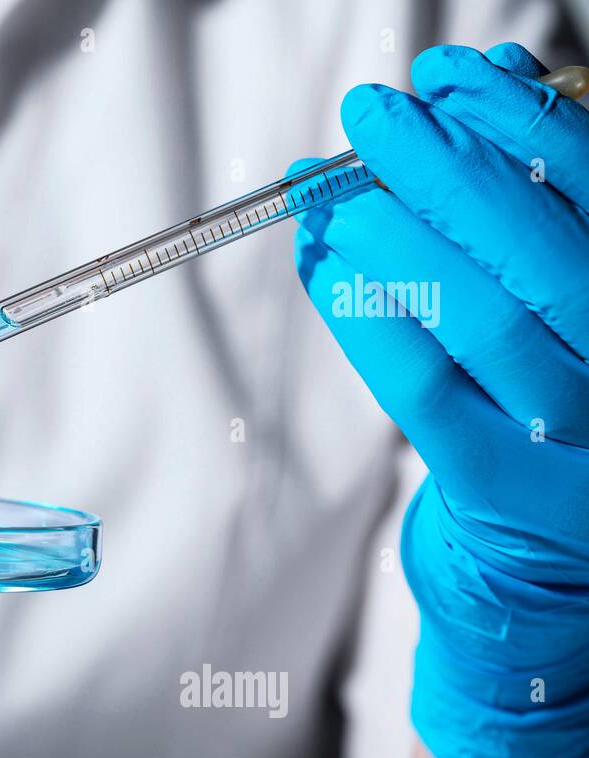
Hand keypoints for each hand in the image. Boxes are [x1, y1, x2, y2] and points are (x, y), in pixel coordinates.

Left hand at [291, 44, 588, 757]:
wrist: (567, 549)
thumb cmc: (570, 389)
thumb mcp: (579, 288)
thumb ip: (550, 194)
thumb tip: (488, 82)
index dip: (520, 122)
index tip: (447, 77)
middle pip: (536, 249)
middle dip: (441, 167)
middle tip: (368, 115)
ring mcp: (573, 435)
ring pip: (478, 316)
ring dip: (390, 236)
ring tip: (330, 189)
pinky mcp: (498, 483)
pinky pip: (420, 385)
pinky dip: (364, 313)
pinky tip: (325, 263)